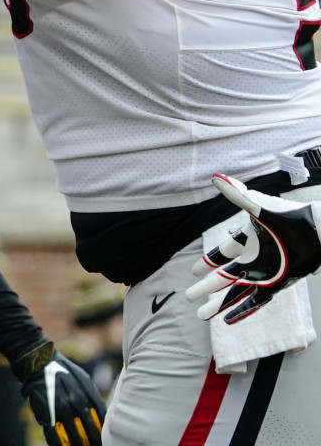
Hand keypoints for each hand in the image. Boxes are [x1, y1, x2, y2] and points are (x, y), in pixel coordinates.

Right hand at [12, 342, 105, 445]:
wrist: (39, 362)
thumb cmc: (63, 369)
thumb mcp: (84, 379)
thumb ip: (93, 397)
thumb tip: (103, 414)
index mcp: (88, 396)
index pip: (102, 422)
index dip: (104, 434)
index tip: (104, 440)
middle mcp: (77, 404)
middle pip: (90, 433)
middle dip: (94, 443)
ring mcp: (61, 410)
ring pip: (75, 438)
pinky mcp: (46, 415)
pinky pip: (54, 438)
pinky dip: (59, 445)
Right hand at [185, 173, 320, 323]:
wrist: (318, 232)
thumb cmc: (290, 217)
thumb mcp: (260, 206)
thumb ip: (237, 195)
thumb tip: (216, 177)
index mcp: (247, 240)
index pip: (223, 252)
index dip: (208, 261)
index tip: (193, 270)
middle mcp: (253, 258)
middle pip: (224, 276)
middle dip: (206, 286)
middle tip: (190, 296)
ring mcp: (265, 273)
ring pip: (236, 291)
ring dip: (219, 303)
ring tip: (202, 314)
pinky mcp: (278, 284)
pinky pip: (257, 301)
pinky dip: (242, 311)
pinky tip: (229, 320)